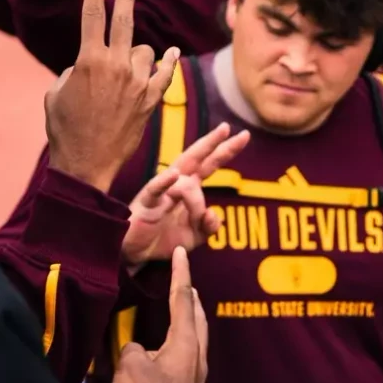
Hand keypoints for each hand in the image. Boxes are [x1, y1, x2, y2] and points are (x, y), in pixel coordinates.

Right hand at [44, 0, 178, 192]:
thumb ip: (75, 70)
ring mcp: (137, 83)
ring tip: (124, 73)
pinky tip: (171, 54)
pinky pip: (165, 73)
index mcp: (88, 61)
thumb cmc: (65, 129)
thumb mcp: (57, 93)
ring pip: (144, 50)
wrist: (86, 165)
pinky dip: (167, 63)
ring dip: (136, 55)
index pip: (92, 14)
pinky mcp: (151, 100)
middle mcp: (116, 66)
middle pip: (124, 20)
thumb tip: (89, 64)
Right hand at [112, 246, 208, 382]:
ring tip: (181, 314)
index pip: (183, 298)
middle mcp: (198, 355)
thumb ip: (133, 349)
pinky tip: (174, 353)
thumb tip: (138, 351)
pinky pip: (190, 359)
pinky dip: (184, 346)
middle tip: (185, 285)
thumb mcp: (130, 365)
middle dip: (191, 299)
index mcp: (185, 341)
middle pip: (198, 318)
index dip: (181, 273)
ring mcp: (198, 376)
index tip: (182, 253)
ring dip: (190, 323)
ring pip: (197, 339)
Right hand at [122, 124, 250, 266]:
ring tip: (197, 219)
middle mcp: (176, 184)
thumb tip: (214, 213)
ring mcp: (161, 191)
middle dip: (213, 143)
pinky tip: (173, 175)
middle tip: (227, 127)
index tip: (243, 135)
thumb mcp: (195, 236)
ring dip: (196, 202)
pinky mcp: (146, 202)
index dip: (225, 150)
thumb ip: (210, 226)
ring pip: (185, 183)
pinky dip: (164, 181)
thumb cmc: (165, 239)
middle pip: (196, 157)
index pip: (210, 164)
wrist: (139, 254)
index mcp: (189, 189)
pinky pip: (155, 188)